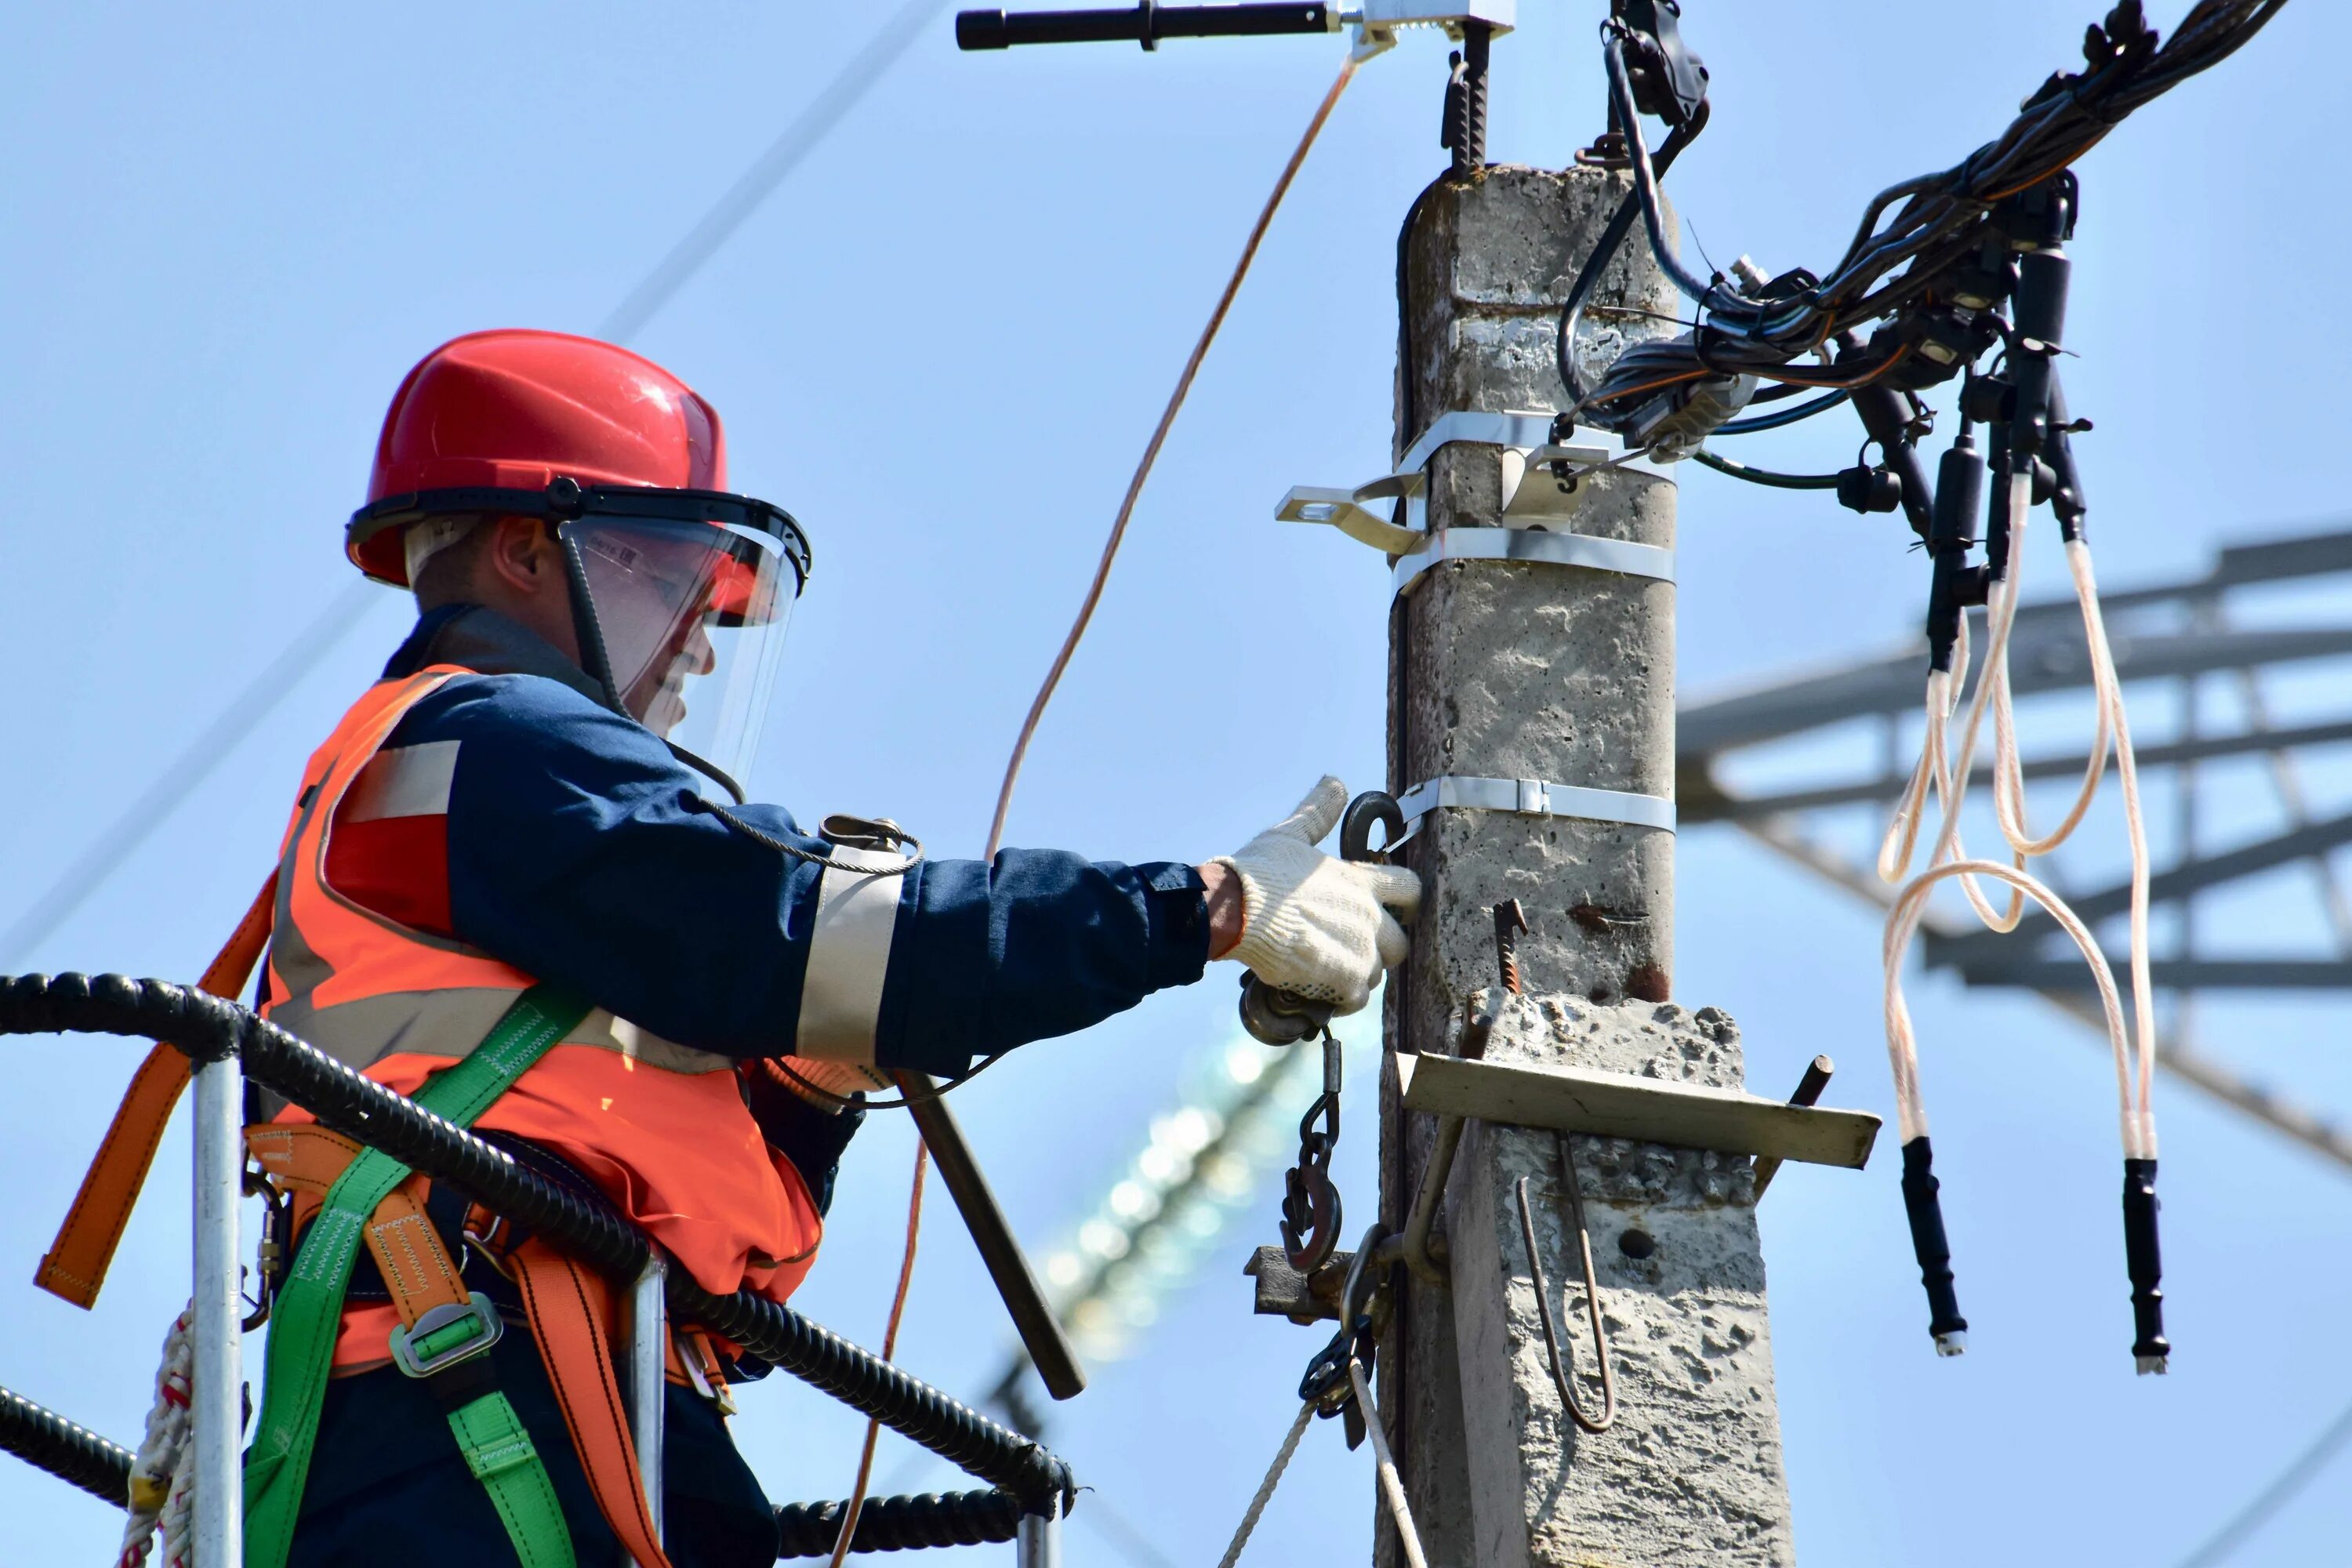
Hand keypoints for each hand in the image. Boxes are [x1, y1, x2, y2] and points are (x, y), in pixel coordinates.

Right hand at [1209, 776, 1421, 1014]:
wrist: (1236, 911)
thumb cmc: (1259, 871)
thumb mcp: (1290, 834)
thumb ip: (1318, 811)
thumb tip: (1334, 781)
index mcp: (1361, 881)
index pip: (1412, 889)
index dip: (1406, 903)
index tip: (1394, 912)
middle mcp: (1370, 917)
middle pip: (1401, 943)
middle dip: (1381, 949)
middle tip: (1351, 949)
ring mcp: (1361, 952)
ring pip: (1377, 973)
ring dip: (1357, 974)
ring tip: (1326, 968)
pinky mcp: (1344, 982)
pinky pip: (1357, 999)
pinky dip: (1341, 998)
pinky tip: (1319, 989)